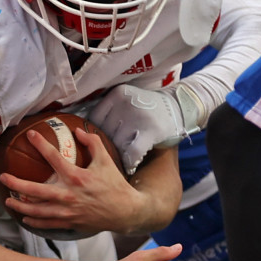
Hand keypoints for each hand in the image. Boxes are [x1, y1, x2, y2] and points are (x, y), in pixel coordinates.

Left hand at [0, 125, 150, 234]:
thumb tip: (77, 131)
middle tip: (3, 178)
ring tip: (8, 201)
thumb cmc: (115, 184)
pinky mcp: (70, 223)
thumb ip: (92, 143)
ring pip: (37, 210)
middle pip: (36, 190)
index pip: (53, 157)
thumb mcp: (105, 160)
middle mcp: (68, 195)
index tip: (30, 135)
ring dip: (20, 206)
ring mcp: (67, 211)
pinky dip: (34, 221)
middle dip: (16, 184)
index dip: (40, 144)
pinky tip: (24, 218)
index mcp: (76, 176)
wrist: (125, 211)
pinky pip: (47, 224)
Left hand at [89, 83, 203, 173]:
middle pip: (105, 133)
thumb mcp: (127, 101)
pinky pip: (133, 152)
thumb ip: (109, 112)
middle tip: (108, 156)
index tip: (96, 143)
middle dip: (107, 146)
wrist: (178, 107)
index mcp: (117, 95)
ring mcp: (138, 117)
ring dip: (118, 156)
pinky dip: (129, 161)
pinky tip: (129, 166)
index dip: (94, 134)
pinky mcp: (151, 131)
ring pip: (117, 144)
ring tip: (118, 163)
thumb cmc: (148, 108)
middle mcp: (125, 103)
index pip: (94, 118)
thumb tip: (82, 132)